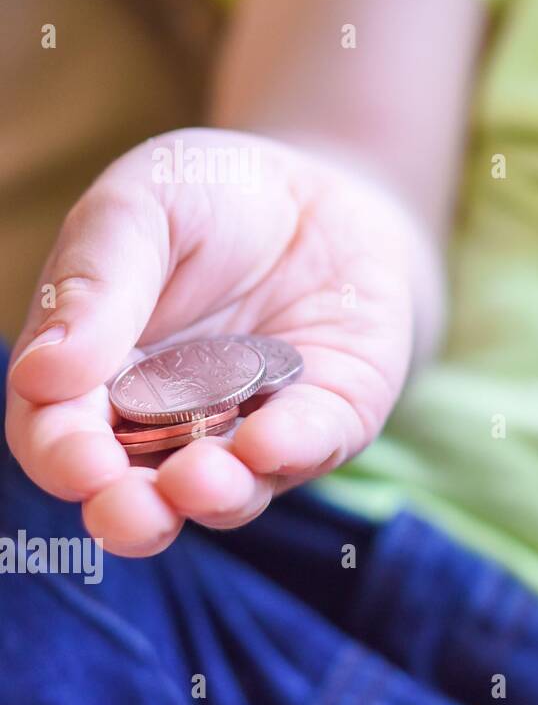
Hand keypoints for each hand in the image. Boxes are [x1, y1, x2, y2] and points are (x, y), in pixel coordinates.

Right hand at [5, 128, 440, 555]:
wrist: (321, 190)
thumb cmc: (210, 196)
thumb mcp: (138, 210)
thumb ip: (95, 284)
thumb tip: (42, 374)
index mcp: (98, 381)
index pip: (63, 437)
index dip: (64, 457)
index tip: (79, 462)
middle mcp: (171, 427)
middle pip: (138, 493)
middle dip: (130, 514)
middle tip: (129, 514)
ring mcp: (253, 429)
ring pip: (228, 490)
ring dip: (213, 495)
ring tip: (200, 482)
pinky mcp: (329, 418)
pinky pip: (312, 445)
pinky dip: (292, 448)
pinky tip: (272, 442)